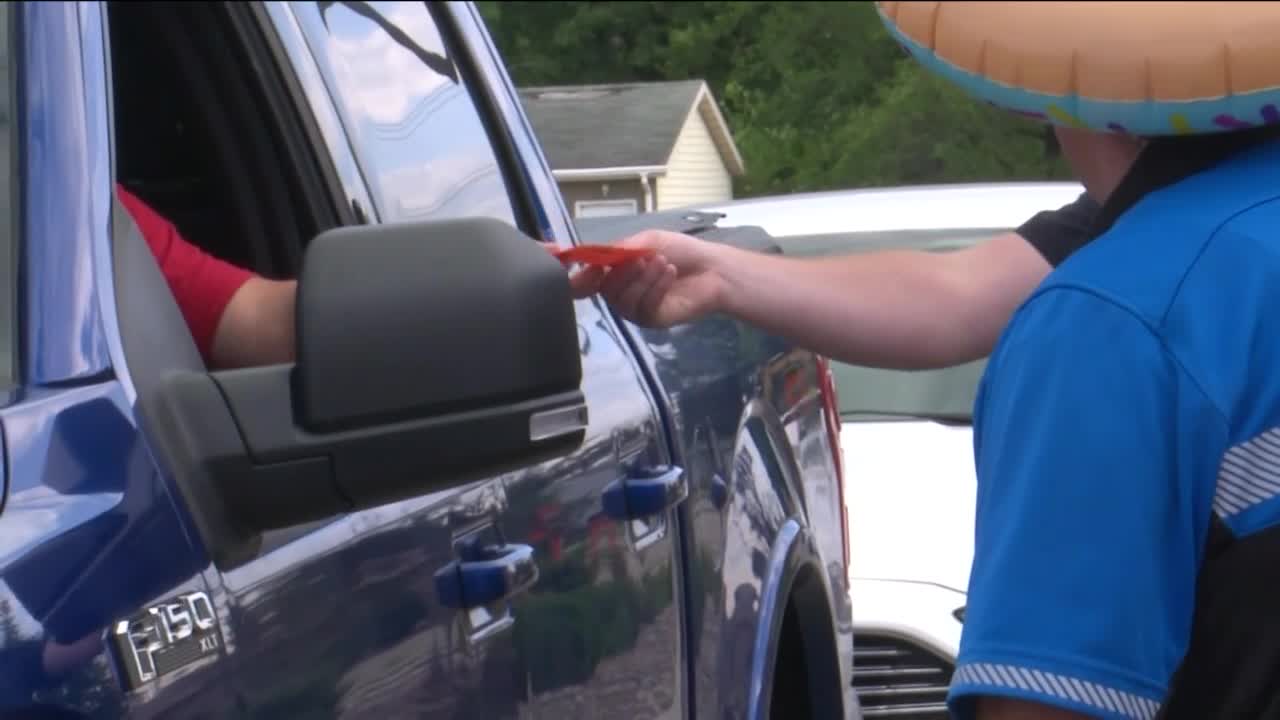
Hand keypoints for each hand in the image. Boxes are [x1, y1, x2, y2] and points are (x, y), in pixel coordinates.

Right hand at [548, 231, 728, 327]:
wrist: (712, 268)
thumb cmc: (680, 250)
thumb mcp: (646, 241)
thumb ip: (618, 250)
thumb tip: (590, 258)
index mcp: (616, 272)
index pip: (588, 280)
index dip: (582, 277)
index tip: (591, 267)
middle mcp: (620, 292)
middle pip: (604, 289)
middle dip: (623, 272)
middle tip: (642, 258)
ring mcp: (634, 308)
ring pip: (622, 299)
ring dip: (642, 278)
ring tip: (663, 263)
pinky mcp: (650, 320)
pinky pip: (642, 307)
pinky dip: (655, 287)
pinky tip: (670, 273)